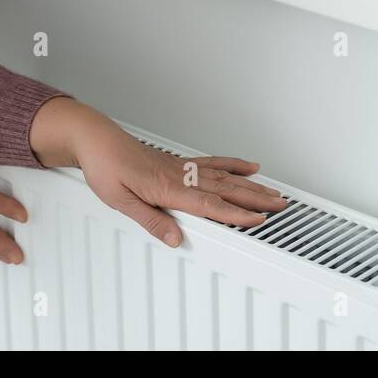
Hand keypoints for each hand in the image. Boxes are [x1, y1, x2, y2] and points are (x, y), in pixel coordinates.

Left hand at [37, 101, 289, 247]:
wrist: (96, 139)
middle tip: (280, 206)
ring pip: (225, 176)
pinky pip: (213, 163)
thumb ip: (150, 220)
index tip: (257, 220)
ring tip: (273, 192)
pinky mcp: (179, 162)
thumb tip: (174, 239)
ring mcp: (183, 167)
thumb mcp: (119, 200)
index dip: (235, 214)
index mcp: (167, 187)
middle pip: (225, 189)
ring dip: (251, 185)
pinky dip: (233, 165)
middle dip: (255, 199)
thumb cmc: (104, 166)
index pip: (209, 204)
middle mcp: (180, 175)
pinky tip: (248, 167)